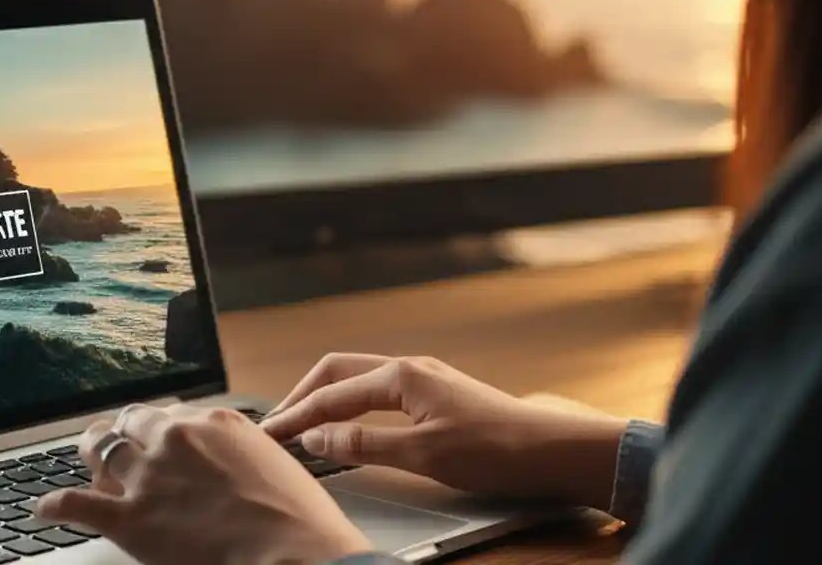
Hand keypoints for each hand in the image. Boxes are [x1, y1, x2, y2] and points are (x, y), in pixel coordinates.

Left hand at [35, 404, 371, 564]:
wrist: (292, 555)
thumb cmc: (297, 521)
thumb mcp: (275, 465)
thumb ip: (242, 455)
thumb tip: (232, 462)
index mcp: (214, 423)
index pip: (171, 414)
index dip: (160, 429)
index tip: (158, 439)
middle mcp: (175, 439)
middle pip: (130, 423)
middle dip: (123, 434)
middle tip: (118, 445)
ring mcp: (148, 477)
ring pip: (99, 450)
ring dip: (90, 455)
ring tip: (84, 461)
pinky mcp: (129, 518)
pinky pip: (76, 504)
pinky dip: (55, 505)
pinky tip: (44, 509)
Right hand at [262, 354, 627, 509]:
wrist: (553, 450)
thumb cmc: (494, 451)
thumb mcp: (422, 454)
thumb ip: (363, 444)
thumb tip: (316, 438)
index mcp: (401, 375)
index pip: (332, 394)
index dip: (296, 416)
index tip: (268, 436)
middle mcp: (409, 367)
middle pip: (338, 372)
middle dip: (303, 396)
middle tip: (276, 425)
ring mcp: (423, 377)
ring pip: (357, 378)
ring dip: (326, 397)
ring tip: (302, 422)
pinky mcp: (435, 393)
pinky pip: (377, 390)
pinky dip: (350, 403)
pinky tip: (346, 422)